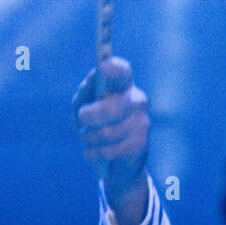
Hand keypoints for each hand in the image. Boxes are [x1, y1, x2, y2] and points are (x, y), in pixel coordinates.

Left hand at [72, 56, 150, 224]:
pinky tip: (91, 153)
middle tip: (82, 119)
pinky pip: (111, 151)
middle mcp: (137, 100)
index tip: (104, 66)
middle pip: (114, 108)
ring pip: (109, 132)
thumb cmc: (94, 124)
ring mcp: (142, 122)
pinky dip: (94, 153)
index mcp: (122, 85)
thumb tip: (93, 79)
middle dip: (91, 116)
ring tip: (86, 138)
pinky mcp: (141, 145)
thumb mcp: (82, 106)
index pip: (123, 73)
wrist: (110, 158)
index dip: (115, 69)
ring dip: (89, 137)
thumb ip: (86, 92)